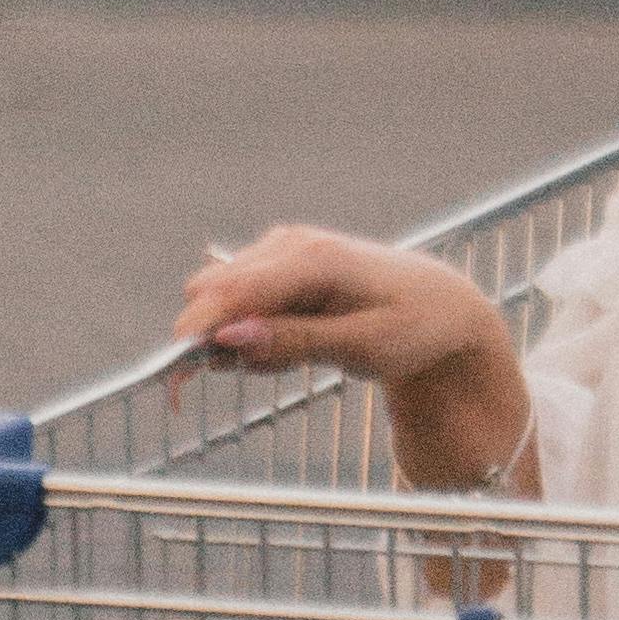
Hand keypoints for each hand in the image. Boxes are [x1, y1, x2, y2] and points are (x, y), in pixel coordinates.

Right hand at [175, 226, 500, 385]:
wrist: (443, 306)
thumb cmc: (413, 329)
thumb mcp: (362, 348)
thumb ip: (295, 342)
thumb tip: (229, 337)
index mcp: (313, 260)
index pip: (231, 291)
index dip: (196, 333)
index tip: (175, 376)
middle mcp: (289, 243)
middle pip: (211, 290)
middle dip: (216, 340)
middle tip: (263, 374)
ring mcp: (282, 248)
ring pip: (220, 297)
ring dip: (238, 339)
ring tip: (292, 362)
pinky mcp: (280, 262)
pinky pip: (240, 300)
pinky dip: (254, 331)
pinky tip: (293, 346)